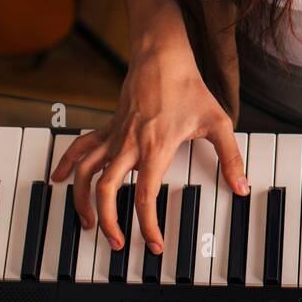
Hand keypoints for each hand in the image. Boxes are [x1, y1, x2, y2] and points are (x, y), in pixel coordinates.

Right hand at [49, 43, 246, 252]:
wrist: (163, 58)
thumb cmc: (190, 88)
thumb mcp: (218, 123)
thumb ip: (230, 157)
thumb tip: (242, 186)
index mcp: (155, 148)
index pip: (146, 195)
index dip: (148, 224)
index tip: (154, 243)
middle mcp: (129, 145)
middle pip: (107, 190)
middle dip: (109, 221)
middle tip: (117, 243)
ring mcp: (115, 135)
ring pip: (87, 172)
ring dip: (82, 200)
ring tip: (87, 222)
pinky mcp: (109, 126)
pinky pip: (81, 147)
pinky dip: (67, 163)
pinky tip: (59, 179)